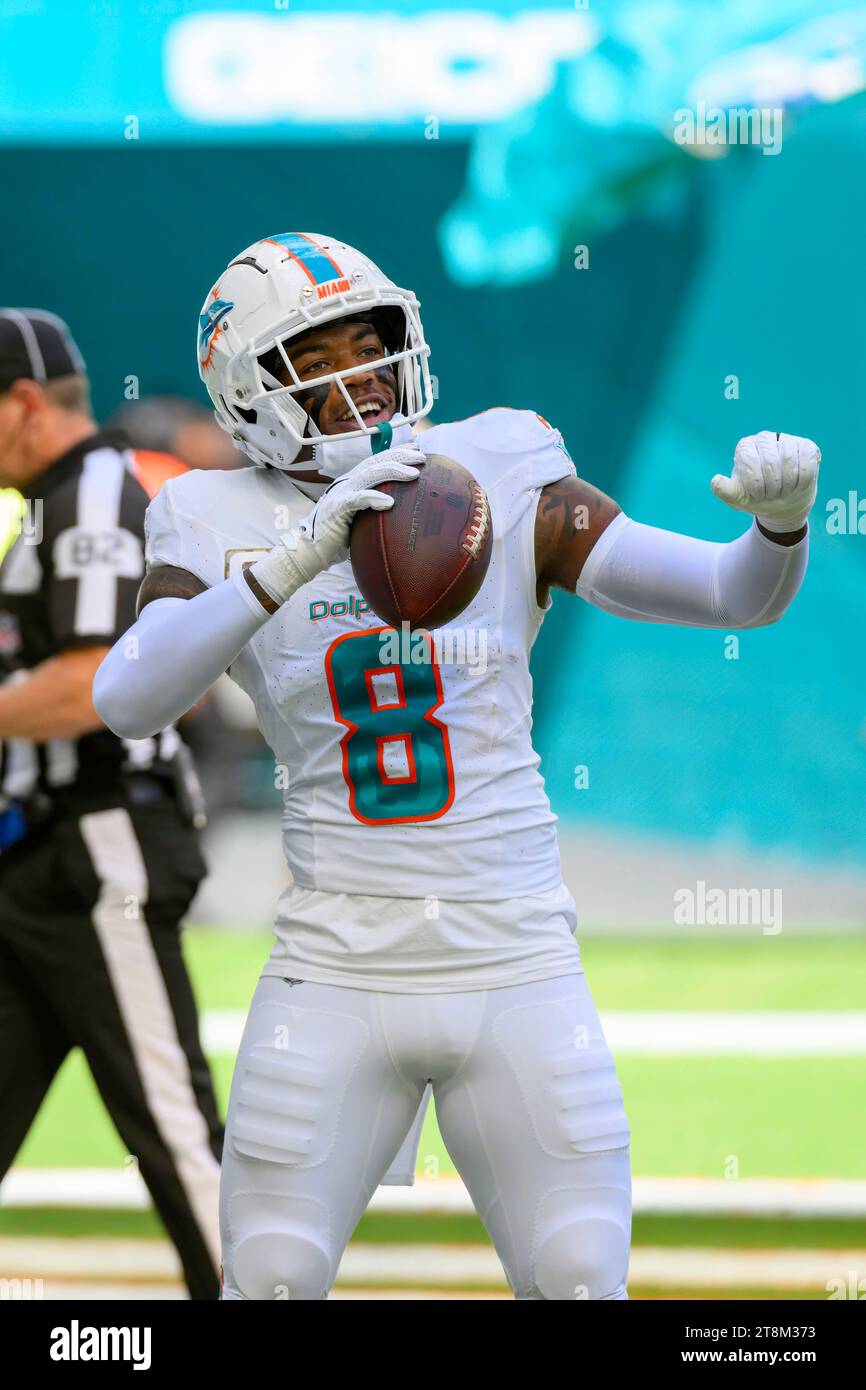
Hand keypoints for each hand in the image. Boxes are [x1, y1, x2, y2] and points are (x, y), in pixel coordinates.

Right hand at [249, 446, 423, 604]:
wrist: (310, 552)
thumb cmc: (337, 539)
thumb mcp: (361, 520)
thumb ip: (375, 511)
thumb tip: (400, 514)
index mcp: (353, 482)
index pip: (377, 461)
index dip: (397, 452)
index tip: (417, 449)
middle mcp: (347, 482)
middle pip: (377, 461)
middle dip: (401, 456)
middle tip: (422, 457)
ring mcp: (341, 493)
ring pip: (370, 474)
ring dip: (394, 471)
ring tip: (414, 474)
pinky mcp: (337, 508)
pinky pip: (358, 499)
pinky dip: (374, 498)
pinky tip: (390, 502)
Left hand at [711, 432, 819, 532]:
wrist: (783, 504)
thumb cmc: (758, 499)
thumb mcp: (739, 499)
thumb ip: (726, 491)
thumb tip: (715, 481)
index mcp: (745, 448)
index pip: (749, 460)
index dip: (756, 484)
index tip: (758, 495)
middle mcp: (764, 438)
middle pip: (770, 459)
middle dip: (772, 485)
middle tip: (773, 495)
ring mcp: (786, 440)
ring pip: (790, 458)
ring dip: (788, 483)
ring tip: (784, 491)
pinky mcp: (806, 446)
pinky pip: (807, 458)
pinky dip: (804, 478)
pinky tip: (799, 484)